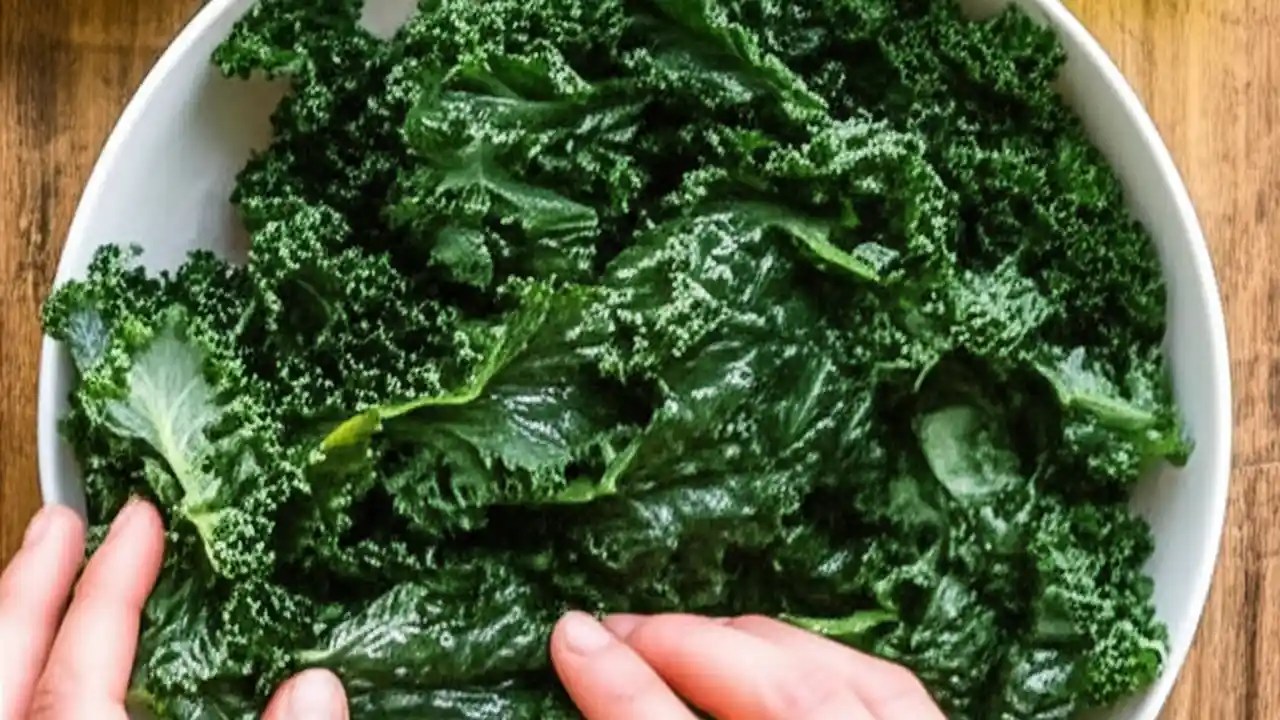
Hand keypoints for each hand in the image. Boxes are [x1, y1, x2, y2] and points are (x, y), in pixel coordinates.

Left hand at [0, 499, 348, 719]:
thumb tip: (316, 688)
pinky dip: (25, 683)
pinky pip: (16, 716)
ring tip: (44, 575)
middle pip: (6, 666)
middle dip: (31, 587)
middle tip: (60, 523)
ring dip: (17, 629)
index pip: (80, 672)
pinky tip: (51, 674)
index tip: (139, 522)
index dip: (110, 586)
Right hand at [550, 611, 943, 719]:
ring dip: (742, 641)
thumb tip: (608, 685)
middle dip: (679, 645)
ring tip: (680, 634)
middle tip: (612, 629)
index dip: (619, 687)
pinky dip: (821, 656)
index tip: (570, 636)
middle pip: (766, 690)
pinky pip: (887, 688)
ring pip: (828, 674)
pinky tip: (776, 650)